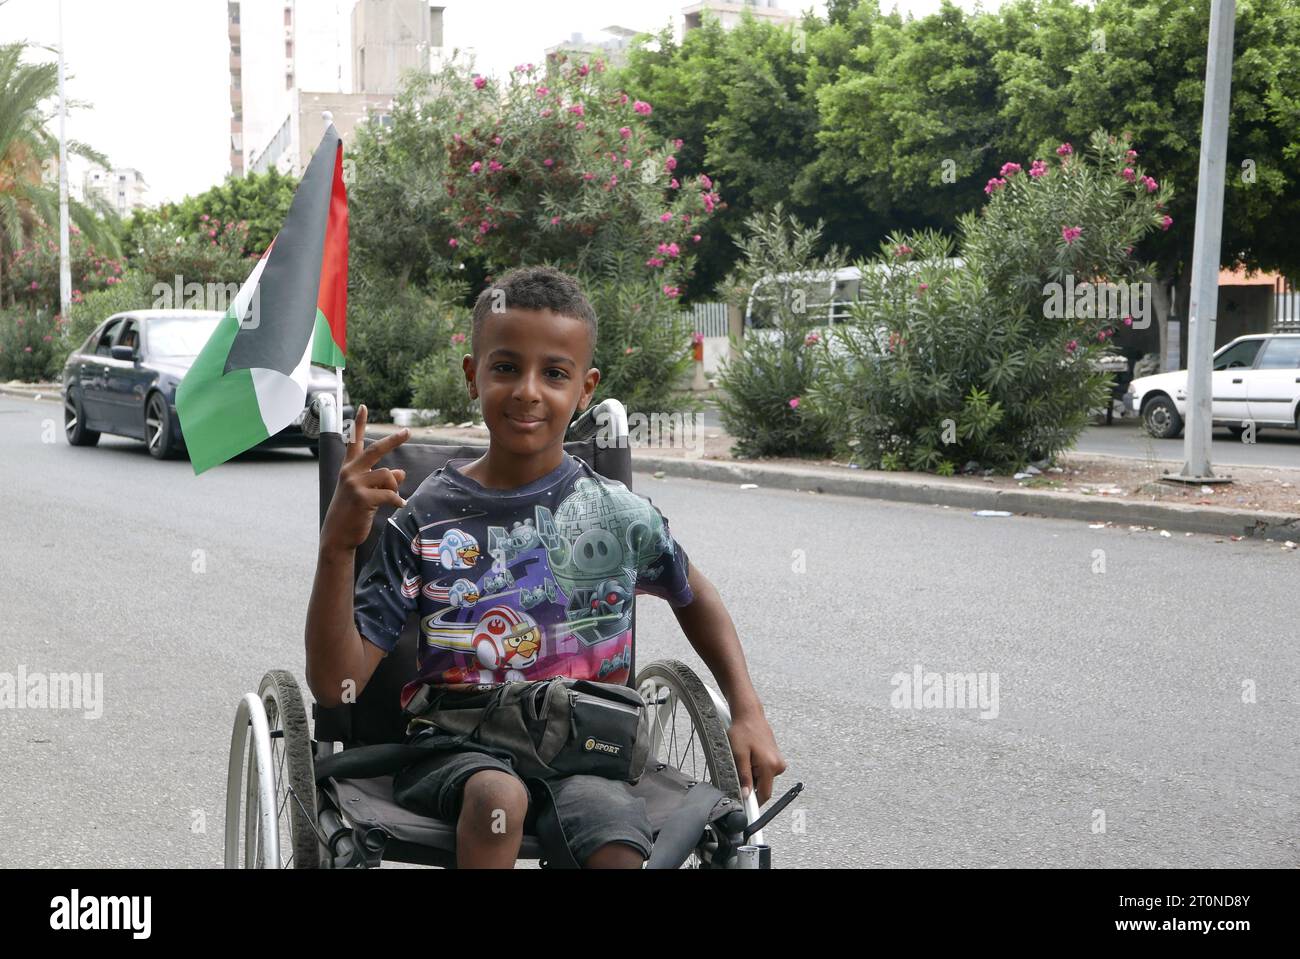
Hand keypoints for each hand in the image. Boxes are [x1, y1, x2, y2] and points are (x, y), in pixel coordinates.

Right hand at [320, 403, 410, 553]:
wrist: (337, 536)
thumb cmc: (352, 513)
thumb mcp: (366, 493)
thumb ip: (382, 480)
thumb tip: (401, 472)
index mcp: (349, 468)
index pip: (354, 441)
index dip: (359, 424)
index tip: (363, 407)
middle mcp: (350, 472)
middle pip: (376, 450)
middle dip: (393, 440)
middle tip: (407, 432)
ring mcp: (355, 484)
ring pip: (389, 476)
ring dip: (395, 488)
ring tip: (393, 499)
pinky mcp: (363, 498)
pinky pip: (390, 494)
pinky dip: (398, 501)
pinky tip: (399, 506)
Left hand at [727, 712, 785, 805]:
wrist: (750, 714)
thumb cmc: (743, 730)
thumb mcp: (738, 754)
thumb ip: (744, 776)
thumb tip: (745, 794)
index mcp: (770, 766)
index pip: (764, 794)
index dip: (754, 803)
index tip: (745, 806)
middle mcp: (778, 765)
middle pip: (764, 787)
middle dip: (751, 783)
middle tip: (740, 769)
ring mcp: (779, 761)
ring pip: (764, 779)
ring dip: (753, 774)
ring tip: (745, 757)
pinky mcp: (777, 758)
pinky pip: (765, 771)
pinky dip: (757, 768)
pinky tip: (750, 755)